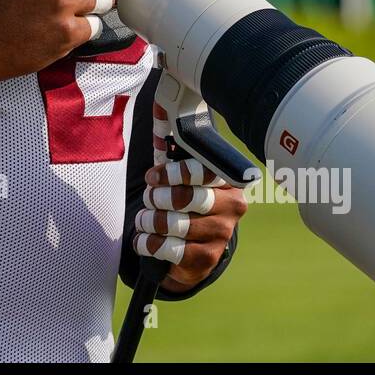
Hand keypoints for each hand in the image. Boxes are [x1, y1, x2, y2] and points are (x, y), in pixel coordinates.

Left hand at [134, 156, 249, 293]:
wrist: (194, 251)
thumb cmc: (186, 205)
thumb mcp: (185, 181)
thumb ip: (177, 157)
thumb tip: (161, 117)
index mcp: (228, 181)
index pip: (203, 171)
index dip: (173, 173)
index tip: (152, 177)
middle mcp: (232, 207)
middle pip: (187, 198)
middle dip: (158, 198)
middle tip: (148, 200)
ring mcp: (222, 233)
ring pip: (177, 224)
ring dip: (151, 221)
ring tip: (143, 220)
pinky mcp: (209, 257)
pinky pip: (173, 249)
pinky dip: (150, 244)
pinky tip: (143, 241)